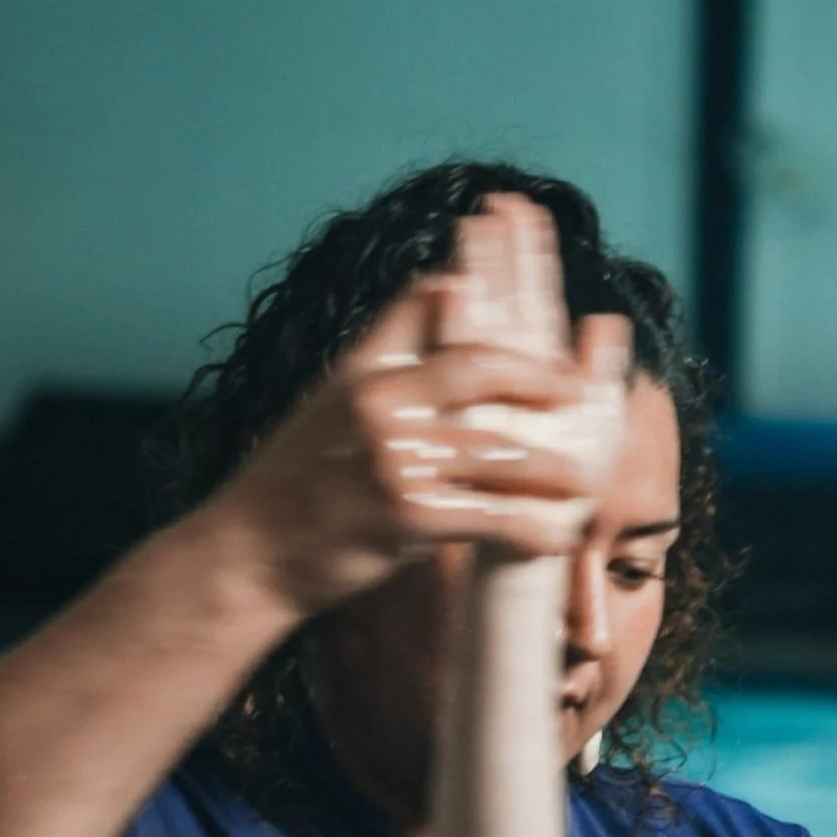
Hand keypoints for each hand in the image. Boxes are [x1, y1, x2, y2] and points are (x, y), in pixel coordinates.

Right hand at [200, 194, 627, 620]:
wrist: (251, 552)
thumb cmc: (295, 486)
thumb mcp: (325, 409)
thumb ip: (377, 371)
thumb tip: (423, 325)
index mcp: (360, 370)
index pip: (421, 304)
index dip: (472, 288)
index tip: (515, 284)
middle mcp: (378, 403)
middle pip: (480, 368)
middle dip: (541, 379)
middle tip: (580, 390)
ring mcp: (393, 457)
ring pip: (497, 450)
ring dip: (551, 468)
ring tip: (586, 480)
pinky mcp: (407, 515)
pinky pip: (489, 516)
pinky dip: (529, 529)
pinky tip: (555, 537)